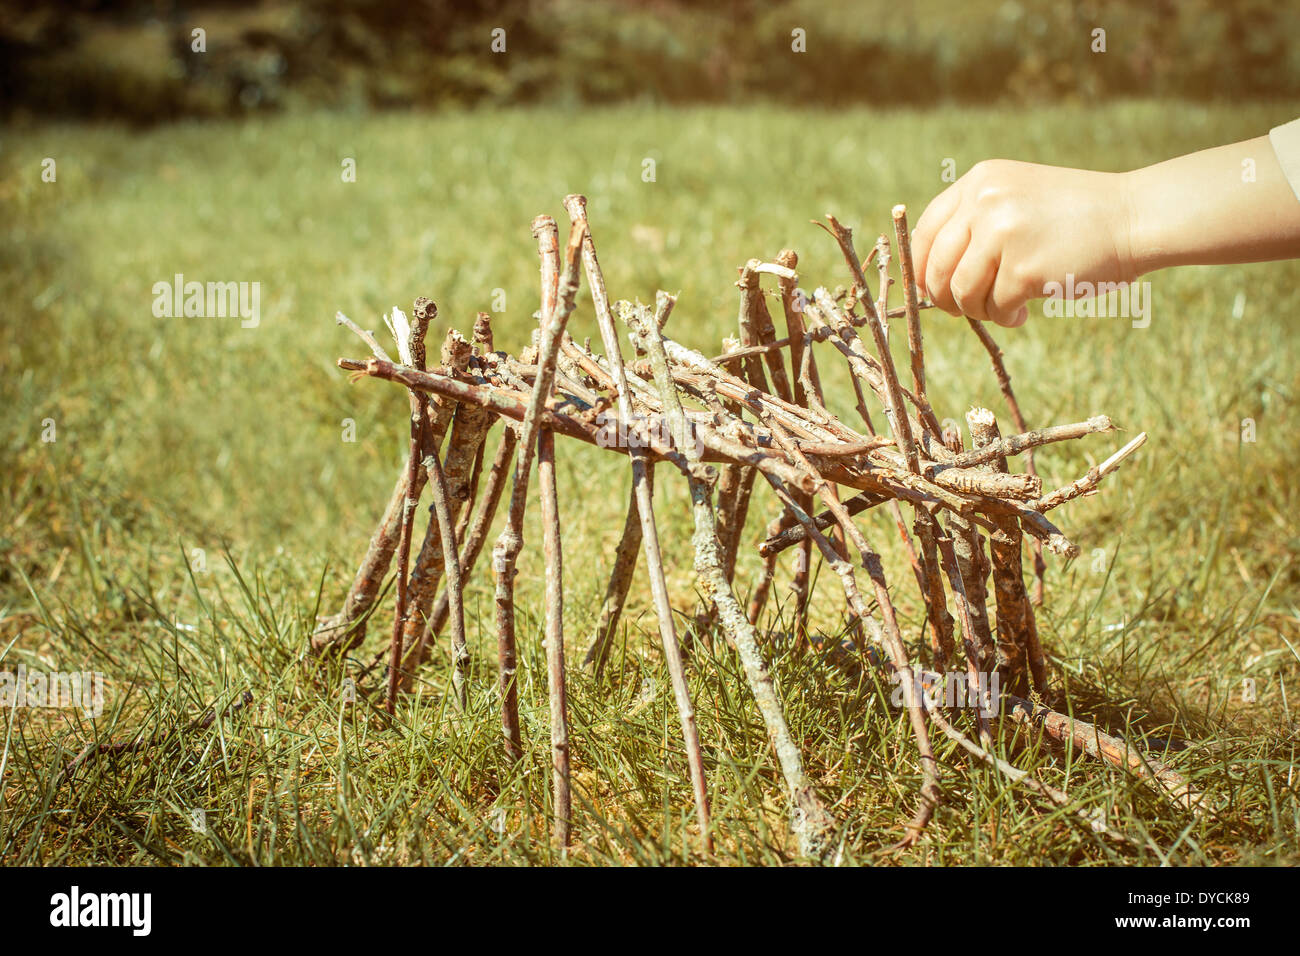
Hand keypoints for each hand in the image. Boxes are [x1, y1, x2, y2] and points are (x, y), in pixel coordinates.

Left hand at [910, 159, 1135, 327]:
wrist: (1134, 216)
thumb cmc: (1075, 215)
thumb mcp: (1016, 196)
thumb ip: (975, 220)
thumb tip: (928, 271)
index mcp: (979, 182)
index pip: (924, 231)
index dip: (921, 267)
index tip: (931, 287)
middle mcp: (985, 203)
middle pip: (935, 267)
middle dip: (944, 298)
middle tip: (963, 309)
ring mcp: (1003, 235)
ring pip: (960, 292)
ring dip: (977, 310)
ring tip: (1002, 307)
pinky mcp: (1024, 270)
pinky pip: (993, 308)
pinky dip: (1004, 317)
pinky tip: (1022, 312)